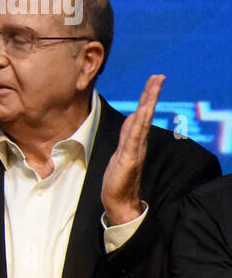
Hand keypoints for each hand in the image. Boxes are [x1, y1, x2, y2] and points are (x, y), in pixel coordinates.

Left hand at [102, 74, 162, 225]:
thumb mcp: (121, 151)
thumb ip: (128, 134)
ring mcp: (134, 150)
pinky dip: (139, 124)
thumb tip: (134, 116)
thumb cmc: (119, 178)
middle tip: (159, 76)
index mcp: (135, 140)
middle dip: (151, 94)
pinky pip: (134, 138)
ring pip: (142, 122)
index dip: (147, 97)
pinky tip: (142, 111)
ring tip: (154, 86)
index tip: (154, 80)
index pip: (141, 114)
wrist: (119, 201)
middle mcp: (138, 143)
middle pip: (145, 113)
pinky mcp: (129, 158)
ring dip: (147, 103)